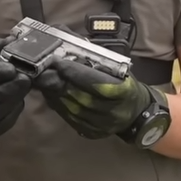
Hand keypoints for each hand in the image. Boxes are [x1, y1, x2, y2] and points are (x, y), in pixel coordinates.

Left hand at [34, 57, 151, 139]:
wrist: (136, 114)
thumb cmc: (124, 85)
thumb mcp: (118, 70)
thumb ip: (97, 61)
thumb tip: (70, 47)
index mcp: (124, 92)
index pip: (96, 83)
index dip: (75, 73)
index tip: (58, 62)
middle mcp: (113, 112)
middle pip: (80, 97)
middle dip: (58, 82)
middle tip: (43, 70)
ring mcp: (101, 126)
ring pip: (71, 109)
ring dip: (54, 93)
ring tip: (43, 80)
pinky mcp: (91, 133)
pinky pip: (69, 118)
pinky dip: (57, 104)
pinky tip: (50, 93)